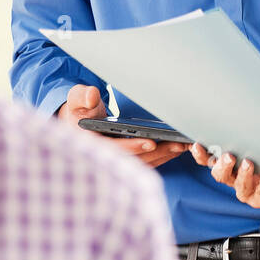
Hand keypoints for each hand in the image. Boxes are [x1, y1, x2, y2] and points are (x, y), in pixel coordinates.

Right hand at [58, 85, 188, 168]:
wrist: (79, 124)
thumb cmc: (81, 110)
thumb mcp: (77, 99)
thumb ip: (82, 96)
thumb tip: (92, 96)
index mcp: (91, 144)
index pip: (114, 148)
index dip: (132, 145)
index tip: (150, 141)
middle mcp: (105, 158)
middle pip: (134, 159)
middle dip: (157, 153)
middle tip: (177, 144)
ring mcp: (118, 161)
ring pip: (143, 163)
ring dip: (163, 156)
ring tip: (182, 145)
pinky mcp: (128, 161)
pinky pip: (147, 163)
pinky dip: (162, 157)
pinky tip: (177, 149)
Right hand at [190, 143, 259, 207]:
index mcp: (231, 161)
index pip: (210, 159)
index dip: (201, 154)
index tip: (198, 145)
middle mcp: (236, 176)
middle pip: (219, 175)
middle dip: (222, 165)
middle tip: (229, 155)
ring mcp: (249, 189)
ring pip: (239, 187)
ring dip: (243, 175)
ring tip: (249, 163)